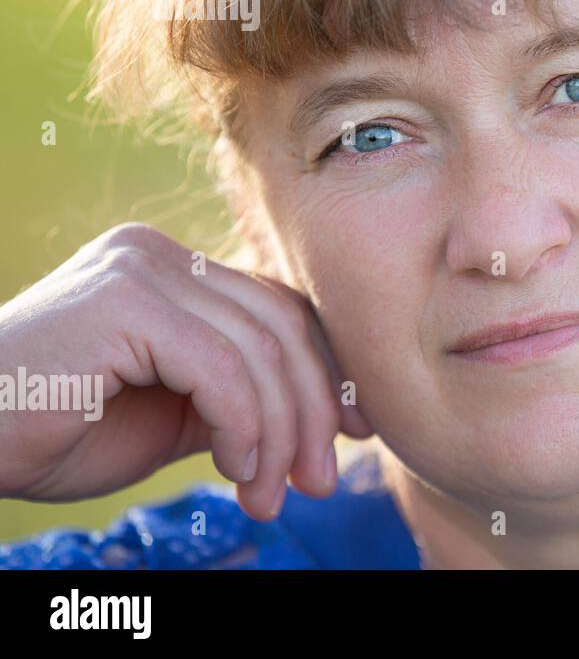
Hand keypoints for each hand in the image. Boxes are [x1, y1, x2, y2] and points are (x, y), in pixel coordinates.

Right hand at [0, 222, 372, 520]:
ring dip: (280, 433)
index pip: (279, 311)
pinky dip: (243, 425)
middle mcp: (161, 254)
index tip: (355, 434)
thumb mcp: (171, 418)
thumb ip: (238, 401)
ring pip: (260, 348)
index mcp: (174, 270)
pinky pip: (221, 367)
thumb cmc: (53, 433)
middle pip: (281, 324)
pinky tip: (236, 471)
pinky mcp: (125, 298)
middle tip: (319, 481)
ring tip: (270, 494)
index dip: (328, 372)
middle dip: (314, 409)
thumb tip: (329, 420)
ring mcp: (142, 267)